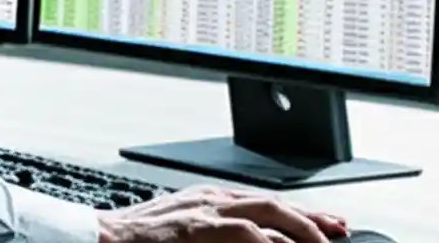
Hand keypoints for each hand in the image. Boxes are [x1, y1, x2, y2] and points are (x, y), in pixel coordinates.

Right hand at [97, 185, 347, 242]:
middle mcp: (209, 199)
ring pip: (267, 213)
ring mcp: (203, 211)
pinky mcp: (196, 228)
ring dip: (300, 231)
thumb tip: (251, 240)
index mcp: (207, 200)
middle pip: (274, 204)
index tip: (328, 227)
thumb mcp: (180, 232)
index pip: (264, 204)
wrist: (98, 239)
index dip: (301, 216)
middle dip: (312, 220)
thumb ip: (213, 235)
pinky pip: (244, 232)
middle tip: (339, 233)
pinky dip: (268, 242)